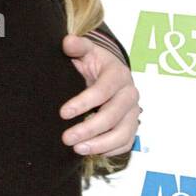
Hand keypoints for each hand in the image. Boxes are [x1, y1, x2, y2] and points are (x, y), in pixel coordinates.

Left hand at [60, 35, 139, 156]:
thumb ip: (77, 46)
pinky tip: (92, 153)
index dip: (83, 103)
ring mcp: (133, 112)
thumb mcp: (86, 50)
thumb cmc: (93, 62)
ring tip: (77, 149)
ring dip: (101, 144)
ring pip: (123, 133)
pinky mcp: (132, 125)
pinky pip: (127, 142)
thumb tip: (67, 42)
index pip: (103, 91)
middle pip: (113, 116)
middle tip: (66, 138)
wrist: (109, 72)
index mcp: (118, 75)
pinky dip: (112, 150)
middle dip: (89, 129)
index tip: (62, 113)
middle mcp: (130, 94)